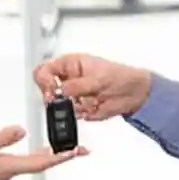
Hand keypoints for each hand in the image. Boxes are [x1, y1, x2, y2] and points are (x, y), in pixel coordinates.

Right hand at [0, 125, 86, 179]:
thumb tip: (20, 131)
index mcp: (3, 168)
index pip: (39, 162)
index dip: (60, 157)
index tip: (76, 152)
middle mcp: (3, 173)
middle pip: (38, 164)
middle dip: (58, 156)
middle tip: (77, 150)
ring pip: (28, 164)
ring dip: (45, 156)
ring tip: (60, 147)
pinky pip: (17, 163)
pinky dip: (29, 155)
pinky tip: (30, 148)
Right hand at [32, 53, 151, 119]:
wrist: (134, 94)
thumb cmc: (120, 77)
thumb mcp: (97, 78)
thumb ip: (76, 85)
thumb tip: (60, 91)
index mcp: (69, 64)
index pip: (44, 70)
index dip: (45, 80)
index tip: (53, 90)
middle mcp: (68, 79)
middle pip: (46, 88)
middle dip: (54, 97)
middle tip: (62, 101)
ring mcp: (72, 95)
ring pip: (56, 104)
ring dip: (68, 106)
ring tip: (84, 103)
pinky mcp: (78, 108)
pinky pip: (69, 114)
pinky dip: (78, 114)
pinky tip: (90, 108)